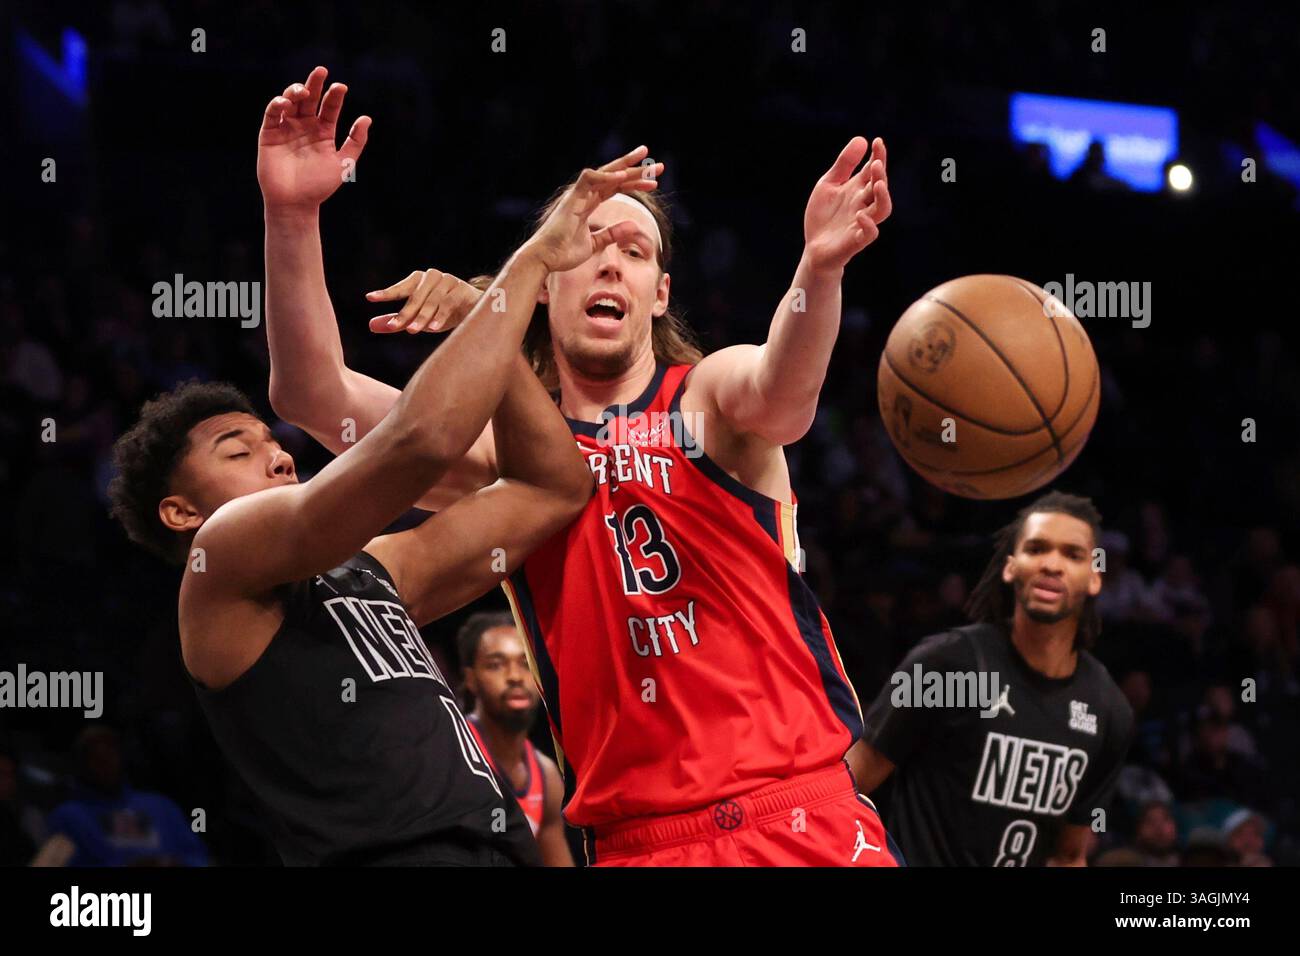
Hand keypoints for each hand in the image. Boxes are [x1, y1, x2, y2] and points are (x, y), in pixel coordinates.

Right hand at [257, 65, 370, 212]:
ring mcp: (287, 128)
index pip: (330, 107)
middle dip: (315, 83)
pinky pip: (272, 114)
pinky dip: (277, 104)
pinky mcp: (269, 134)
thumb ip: (355, 142)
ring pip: (290, 101)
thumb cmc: (320, 186)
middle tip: (321, 71)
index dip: (335, 96)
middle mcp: (305, 126)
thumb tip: (366, 118)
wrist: (295, 203)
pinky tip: (286, 103)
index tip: (341, 87)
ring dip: (296, 91)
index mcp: (323, 132)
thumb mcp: (343, 163)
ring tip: (304, 91)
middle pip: (310, 99)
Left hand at [366, 269, 483, 333]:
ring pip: (432, 300)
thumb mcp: (419, 318)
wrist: (478, 314)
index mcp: (420, 281)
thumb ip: (397, 321)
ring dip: (422, 316)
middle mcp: (433, 277)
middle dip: (405, 313)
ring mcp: (449, 281)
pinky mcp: (463, 289)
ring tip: (412, 331)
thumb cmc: (444, 314)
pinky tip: (434, 328)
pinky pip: (449, 302)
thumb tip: (371, 326)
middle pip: (416, 296)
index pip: (402, 287)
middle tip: (394, 327)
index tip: (370, 298)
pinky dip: (440, 315)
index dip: (387, 293)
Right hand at [522, 146, 664, 272]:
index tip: (654, 182)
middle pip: (614, 176)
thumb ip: (612, 233)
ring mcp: (577, 195)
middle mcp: (584, 195)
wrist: (545, 259)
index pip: (615, 187)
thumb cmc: (563, 253)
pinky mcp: (571, 199)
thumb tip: (632, 225)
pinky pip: (588, 179)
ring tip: (649, 167)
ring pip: (606, 174)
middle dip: (637, 169)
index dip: (634, 182)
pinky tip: (624, 176)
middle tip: (659, 166)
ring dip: (628, 170)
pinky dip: (606, 177)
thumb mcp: (594, 244)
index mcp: (588, 203)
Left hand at [802, 136, 890, 273]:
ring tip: (877, 183)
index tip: (878, 142)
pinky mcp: (856, 241)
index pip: (873, 171)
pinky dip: (868, 225)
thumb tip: (861, 139)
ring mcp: (861, 222)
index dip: (878, 156)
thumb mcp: (829, 184)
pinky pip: (870, 234)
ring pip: (882, 209)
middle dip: (880, 174)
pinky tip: (860, 216)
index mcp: (858, 190)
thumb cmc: (823, 216)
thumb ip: (844, 164)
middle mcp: (863, 204)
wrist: (813, 248)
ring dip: (883, 196)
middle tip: (875, 163)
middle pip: (880, 187)